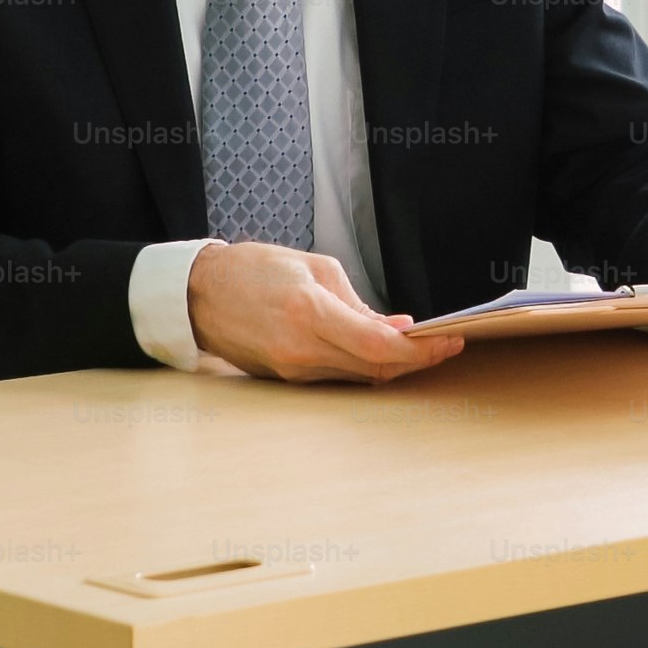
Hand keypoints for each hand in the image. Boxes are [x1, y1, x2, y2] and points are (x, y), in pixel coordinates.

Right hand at [184, 242, 463, 383]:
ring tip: (420, 346)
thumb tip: (395, 327)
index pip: (379, 345)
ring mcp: (294, 370)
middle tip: (444, 345)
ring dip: (393, 365)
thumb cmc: (253, 270)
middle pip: (376, 368)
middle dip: (417, 360)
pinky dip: (365, 366)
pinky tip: (382, 352)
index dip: (420, 349)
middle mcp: (302, 350)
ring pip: (361, 377)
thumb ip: (357, 303)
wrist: (200, 295)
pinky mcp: (288, 378)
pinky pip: (339, 377)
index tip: (447, 340)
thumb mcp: (314, 269)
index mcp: (310, 313)